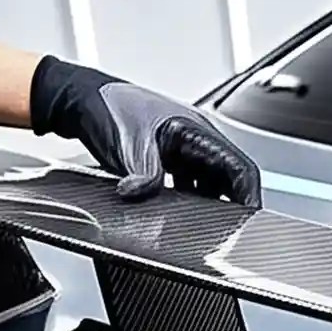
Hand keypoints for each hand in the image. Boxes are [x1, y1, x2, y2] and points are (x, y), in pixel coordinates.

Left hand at [29, 55, 261, 207]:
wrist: (82, 98)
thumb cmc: (108, 107)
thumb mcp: (129, 144)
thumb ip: (144, 174)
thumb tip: (143, 195)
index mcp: (197, 130)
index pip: (240, 167)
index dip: (249, 195)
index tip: (249, 220)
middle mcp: (195, 139)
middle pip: (229, 178)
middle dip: (232, 205)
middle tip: (228, 232)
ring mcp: (182, 149)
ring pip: (210, 183)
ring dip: (209, 205)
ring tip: (203, 227)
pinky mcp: (167, 159)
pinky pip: (188, 184)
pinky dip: (188, 201)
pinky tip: (177, 215)